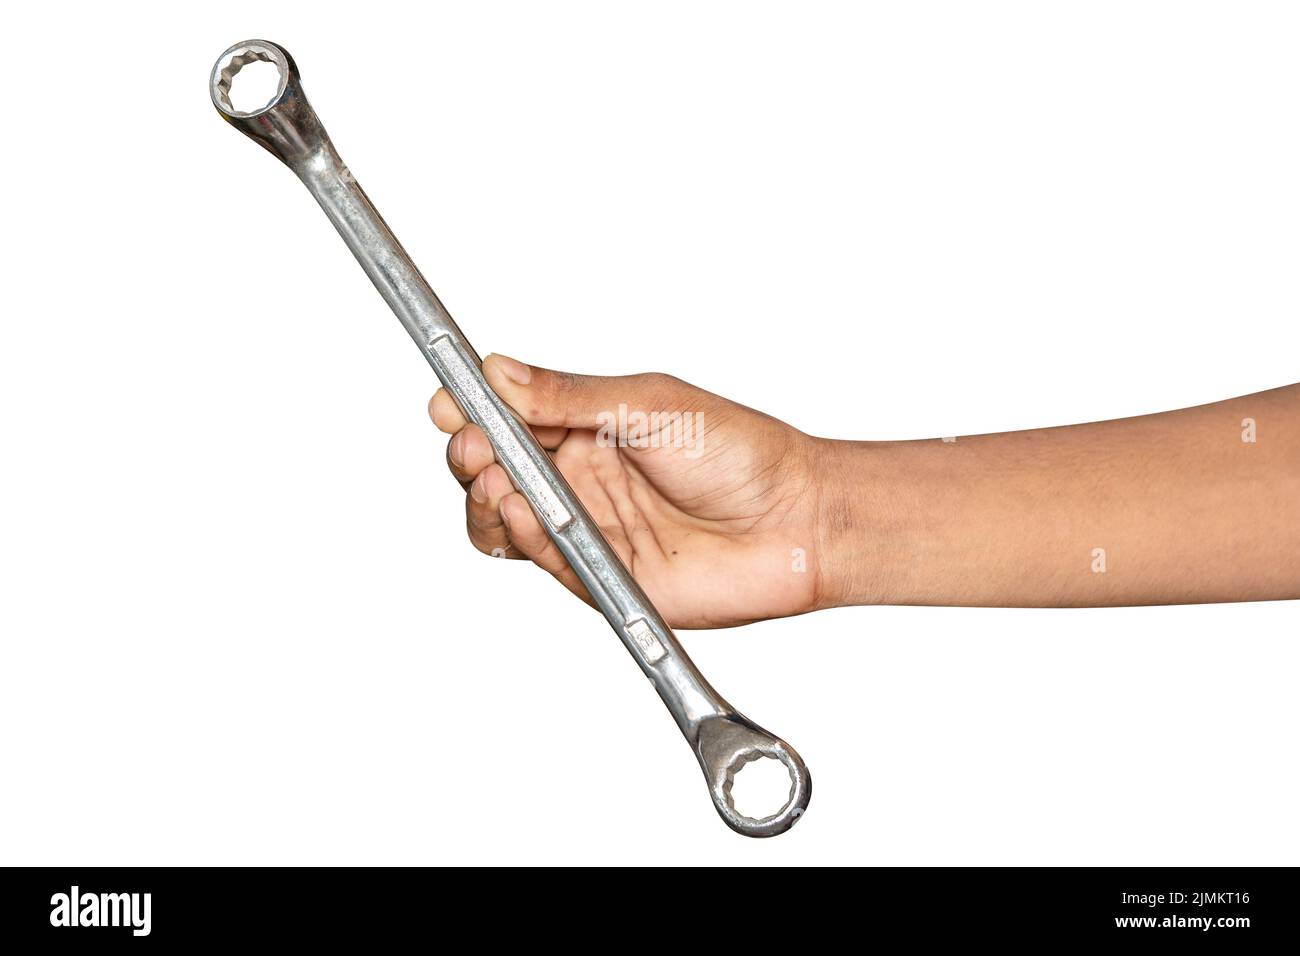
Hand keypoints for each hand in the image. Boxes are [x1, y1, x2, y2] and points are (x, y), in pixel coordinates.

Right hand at [429, 354, 830, 627]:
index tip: (448, 404)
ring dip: (485, 500)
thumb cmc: (741, 453)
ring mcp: (587, 527)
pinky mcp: (600, 576)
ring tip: (496, 482)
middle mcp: (579, 476)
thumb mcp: (650, 406)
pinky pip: (543, 560)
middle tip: (473, 447)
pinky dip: (523, 537)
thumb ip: (570, 396)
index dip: (470, 410)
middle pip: (493, 469)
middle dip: (470, 456)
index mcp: (587, 425)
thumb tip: (497, 371)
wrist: (797, 523)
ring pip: (502, 520)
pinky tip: (525, 514)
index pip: (507, 416)